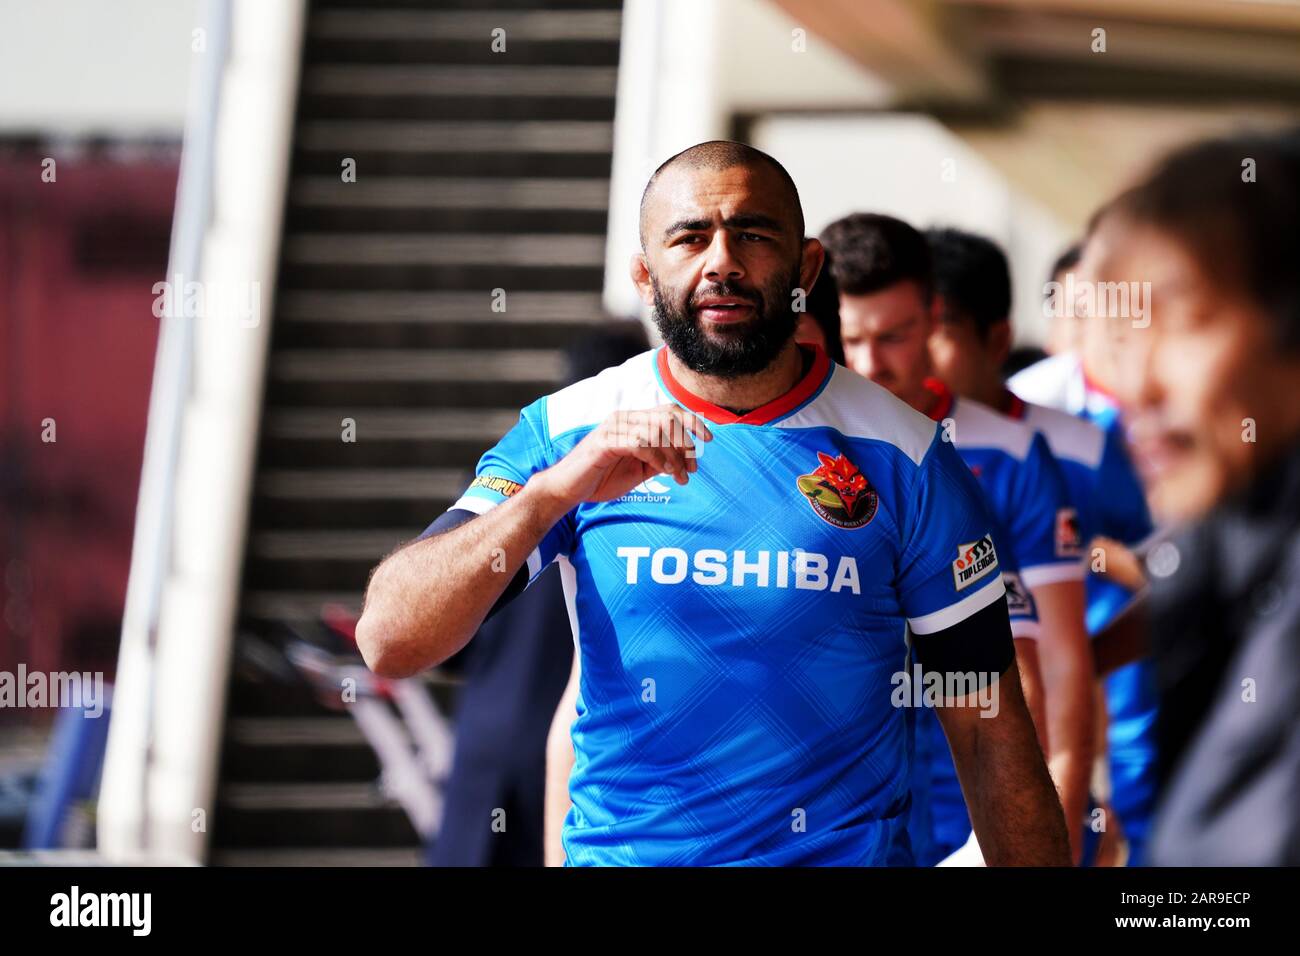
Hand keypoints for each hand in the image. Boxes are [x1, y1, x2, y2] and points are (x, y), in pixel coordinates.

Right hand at [534, 404, 712, 507]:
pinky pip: (640, 442)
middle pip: (667, 417)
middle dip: (686, 442)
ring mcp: (614, 427)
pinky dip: (657, 456)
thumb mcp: (639, 470)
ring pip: (657, 429)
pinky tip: (664, 472)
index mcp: (634, 421)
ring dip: (674, 455)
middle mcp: (625, 418)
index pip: (669, 410)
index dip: (692, 421)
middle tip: (692, 467)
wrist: (569, 489)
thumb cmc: (601, 478)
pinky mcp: (605, 441)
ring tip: (679, 476)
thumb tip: (686, 460)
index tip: (708, 439)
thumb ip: (660, 460)